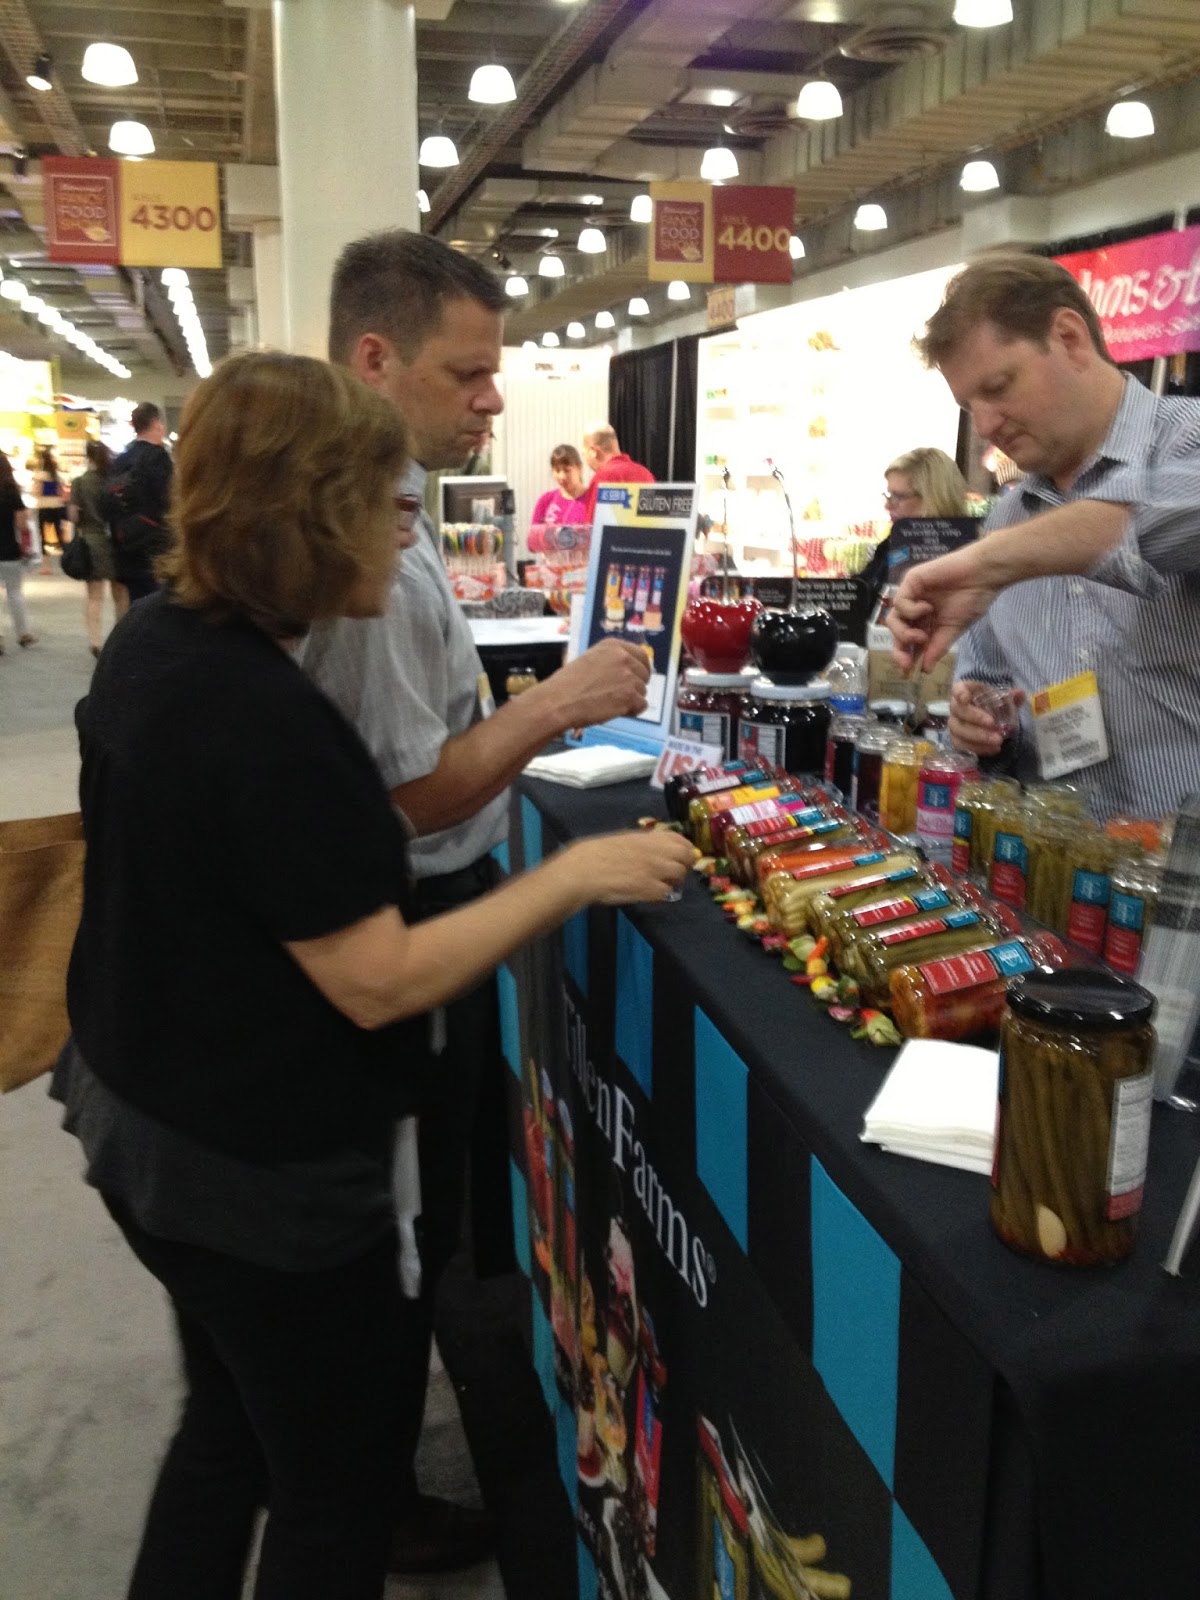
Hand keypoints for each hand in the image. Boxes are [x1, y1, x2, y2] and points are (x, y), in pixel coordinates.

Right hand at [538, 639, 650, 729]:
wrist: (558, 701)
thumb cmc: (568, 684)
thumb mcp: (591, 660)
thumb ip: (612, 661)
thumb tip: (630, 671)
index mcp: (613, 645)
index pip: (642, 655)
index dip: (640, 670)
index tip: (635, 679)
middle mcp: (623, 657)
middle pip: (644, 675)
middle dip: (635, 686)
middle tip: (619, 695)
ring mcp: (628, 677)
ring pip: (642, 692)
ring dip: (630, 700)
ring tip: (609, 703)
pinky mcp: (629, 696)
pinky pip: (641, 706)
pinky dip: (631, 711)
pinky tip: (614, 710)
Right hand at [567, 829, 693, 905]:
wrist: (584, 869)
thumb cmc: (598, 853)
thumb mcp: (625, 839)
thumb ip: (645, 844)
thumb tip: (658, 849)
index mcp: (649, 838)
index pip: (681, 840)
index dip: (685, 849)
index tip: (681, 857)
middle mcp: (657, 852)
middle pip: (686, 857)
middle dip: (684, 865)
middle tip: (674, 873)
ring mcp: (655, 870)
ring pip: (680, 875)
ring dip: (674, 881)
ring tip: (661, 884)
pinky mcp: (649, 889)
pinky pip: (667, 893)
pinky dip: (662, 895)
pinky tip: (651, 895)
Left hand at [887, 544, 998, 672]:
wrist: (983, 576)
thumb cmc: (972, 599)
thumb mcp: (953, 630)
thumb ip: (937, 647)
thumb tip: (925, 670)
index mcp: (926, 621)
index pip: (909, 641)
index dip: (905, 657)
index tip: (906, 674)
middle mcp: (915, 608)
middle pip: (897, 632)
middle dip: (900, 649)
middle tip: (907, 662)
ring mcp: (912, 595)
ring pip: (893, 619)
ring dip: (904, 633)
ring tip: (921, 636)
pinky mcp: (911, 581)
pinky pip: (899, 602)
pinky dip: (910, 610)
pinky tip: (926, 608)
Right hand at [949, 679, 1025, 757]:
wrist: (988, 720)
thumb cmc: (993, 706)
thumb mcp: (1003, 699)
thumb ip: (1011, 697)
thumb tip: (1019, 693)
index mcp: (965, 692)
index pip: (957, 689)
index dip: (960, 693)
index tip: (966, 698)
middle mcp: (955, 707)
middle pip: (959, 711)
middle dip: (976, 718)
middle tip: (993, 724)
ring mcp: (954, 724)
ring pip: (959, 731)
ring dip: (978, 736)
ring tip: (998, 741)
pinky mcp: (957, 740)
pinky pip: (962, 745)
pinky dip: (978, 748)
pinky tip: (994, 749)